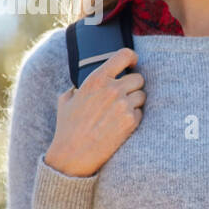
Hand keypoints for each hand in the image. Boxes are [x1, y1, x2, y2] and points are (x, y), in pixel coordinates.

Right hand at [44, 49, 145, 176]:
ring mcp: (124, 105)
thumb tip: (82, 85)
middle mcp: (113, 89)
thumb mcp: (66, 100)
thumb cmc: (68, 127)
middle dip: (133, 86)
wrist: (74, 154)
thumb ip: (79, 87)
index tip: (132, 63)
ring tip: (119, 112)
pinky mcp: (131, 121)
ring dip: (134, 102)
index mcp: (96, 79)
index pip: (124, 55)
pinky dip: (134, 116)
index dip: (132, 58)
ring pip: (142, 95)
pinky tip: (120, 124)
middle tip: (123, 96)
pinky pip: (141, 112)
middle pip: (139, 78)